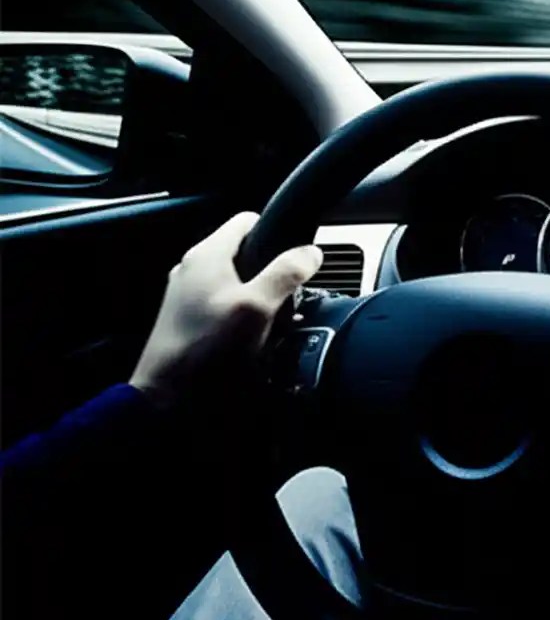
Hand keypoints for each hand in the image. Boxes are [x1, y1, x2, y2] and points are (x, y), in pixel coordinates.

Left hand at [129, 212, 323, 408]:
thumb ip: (286, 274)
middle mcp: (194, 269)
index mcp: (206, 254)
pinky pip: (228, 306)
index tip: (297, 259)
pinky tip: (256, 340)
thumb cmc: (205, 350)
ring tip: (274, 325)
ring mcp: (189, 295)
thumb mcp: (256, 307)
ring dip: (262, 300)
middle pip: (248, 254)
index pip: (249, 220)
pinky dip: (246, 317)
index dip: (278, 233)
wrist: (167, 399)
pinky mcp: (190, 320)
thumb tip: (311, 253)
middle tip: (288, 300)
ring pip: (240, 282)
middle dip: (273, 274)